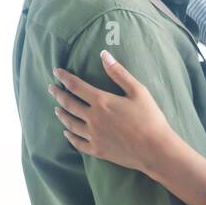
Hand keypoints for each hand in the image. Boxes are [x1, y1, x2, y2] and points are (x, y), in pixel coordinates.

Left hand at [49, 51, 175, 172]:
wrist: (155, 149)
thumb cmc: (150, 118)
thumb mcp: (138, 91)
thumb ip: (119, 73)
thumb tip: (104, 54)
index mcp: (102, 101)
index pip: (76, 86)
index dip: (64, 78)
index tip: (56, 71)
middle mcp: (93, 118)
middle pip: (69, 104)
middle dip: (58, 94)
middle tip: (51, 88)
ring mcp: (93, 135)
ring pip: (70, 123)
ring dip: (62, 114)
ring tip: (57, 109)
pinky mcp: (97, 150)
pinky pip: (77, 143)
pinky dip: (70, 136)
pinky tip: (67, 133)